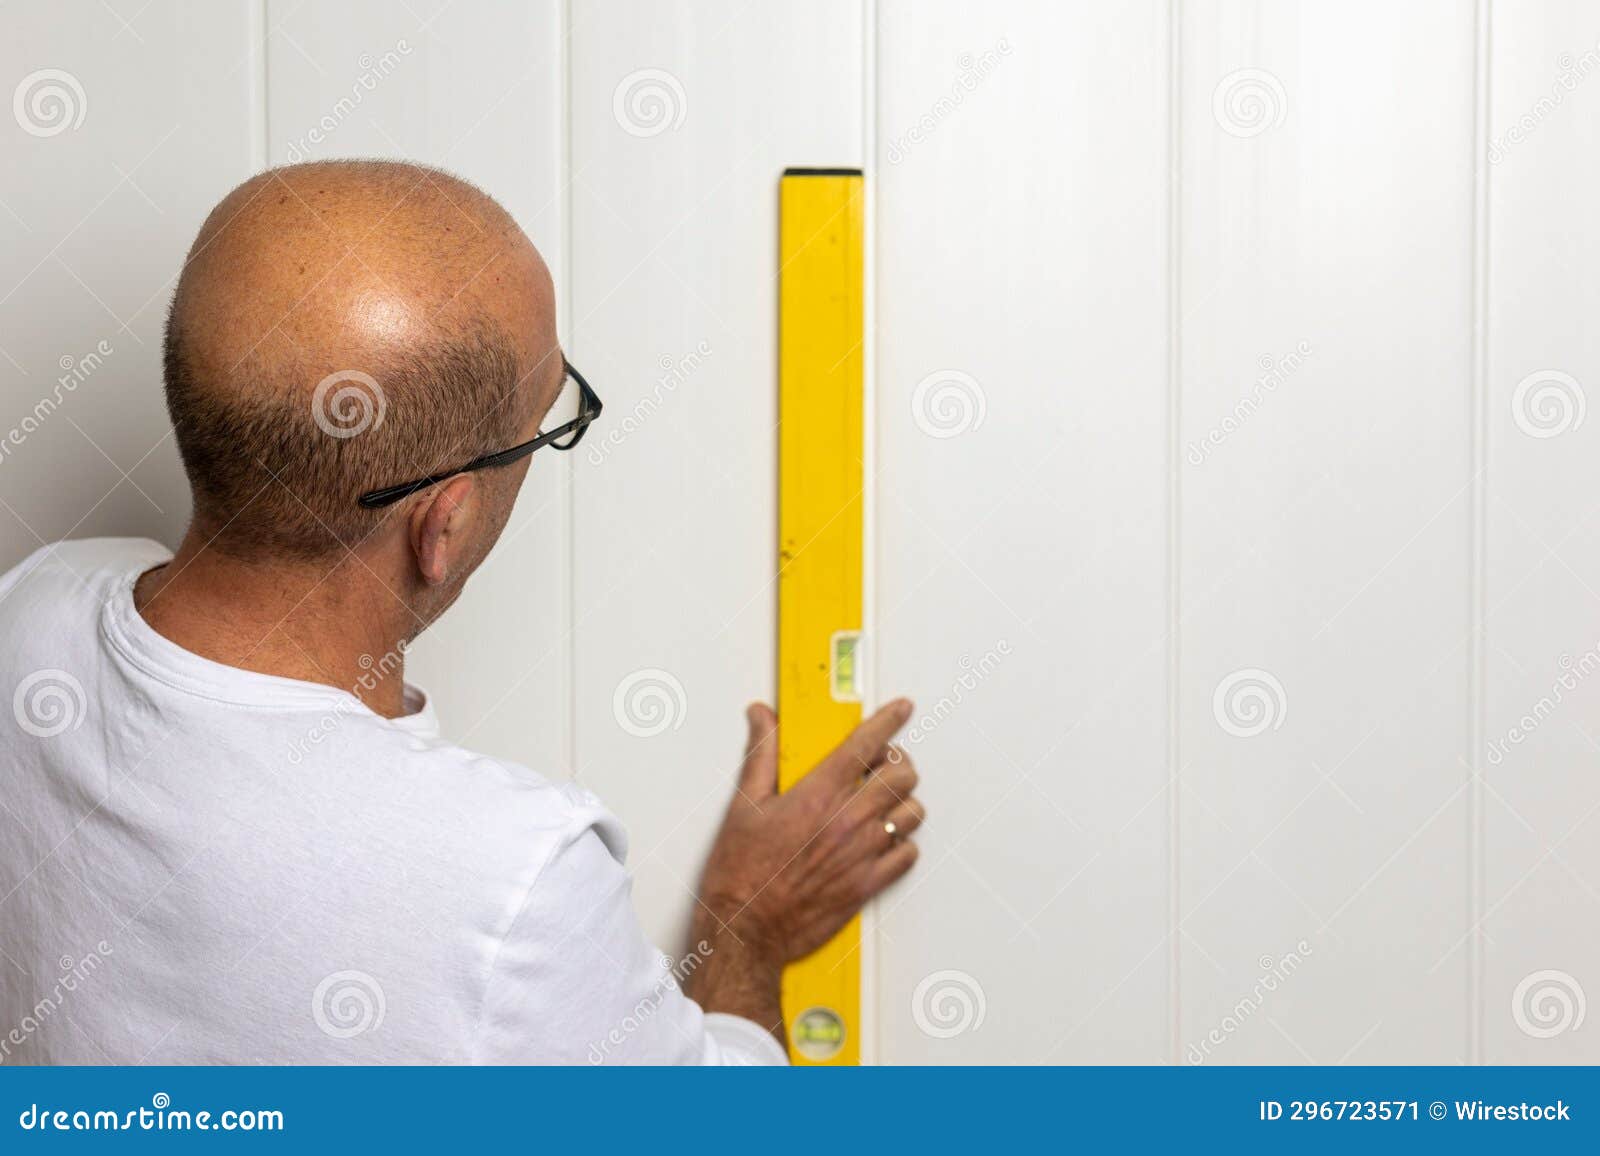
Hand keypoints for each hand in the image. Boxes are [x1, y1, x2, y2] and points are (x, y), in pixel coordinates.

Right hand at [684, 699, 923, 1034]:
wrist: (745, 929)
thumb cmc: (741, 872)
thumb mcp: (744, 804)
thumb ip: (761, 754)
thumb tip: (762, 717)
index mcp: (818, 794)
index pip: (866, 744)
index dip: (890, 720)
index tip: (901, 709)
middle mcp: (848, 820)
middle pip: (901, 775)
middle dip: (897, 762)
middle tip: (882, 765)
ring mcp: (862, 854)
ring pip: (912, 813)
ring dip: (903, 802)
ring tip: (884, 803)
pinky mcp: (868, 885)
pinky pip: (908, 855)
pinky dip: (902, 844)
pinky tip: (883, 841)